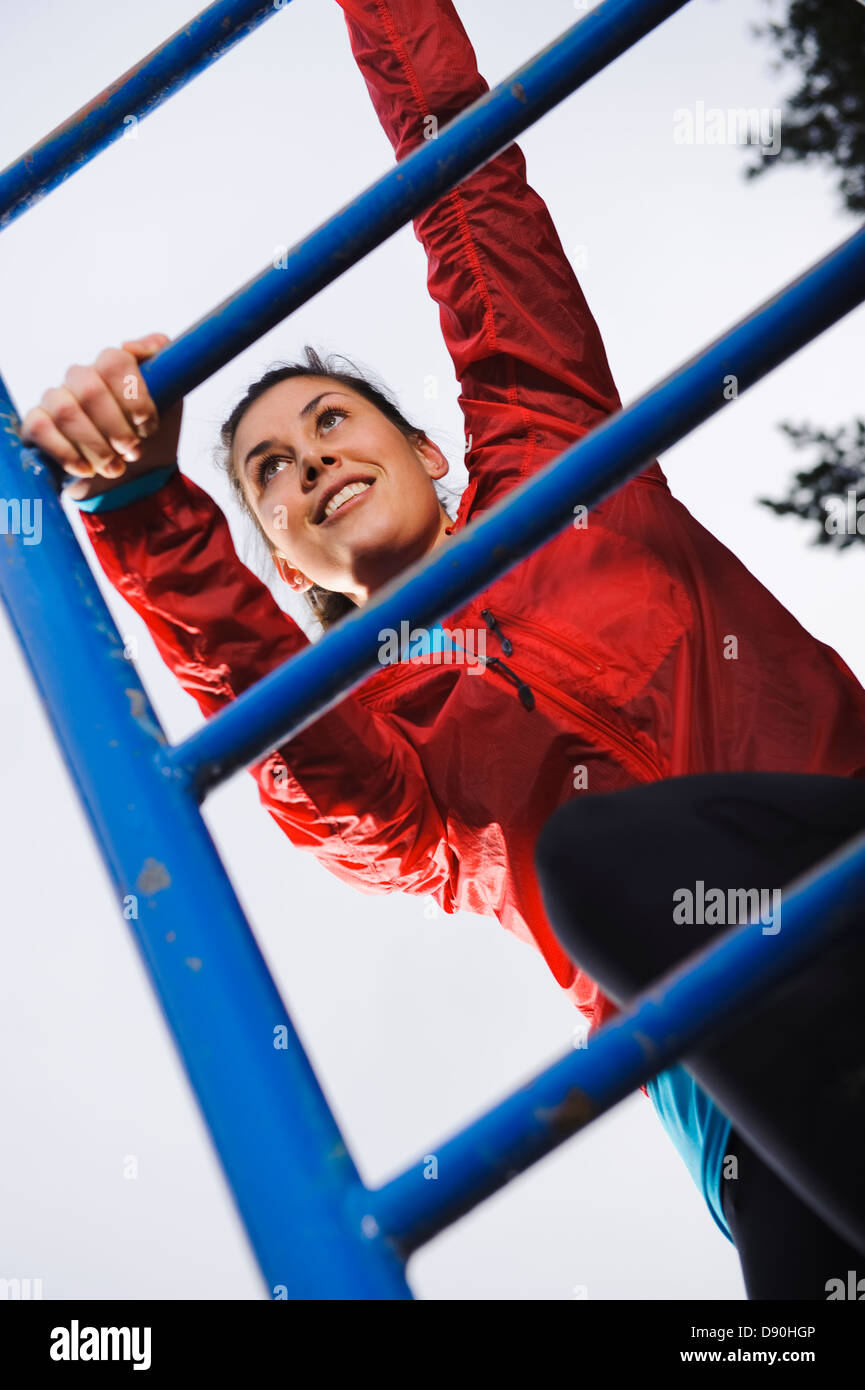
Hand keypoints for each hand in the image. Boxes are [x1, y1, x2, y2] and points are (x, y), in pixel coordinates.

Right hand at [19, 332, 183, 501]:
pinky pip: (40, 428)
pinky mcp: (36, 426)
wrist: (137, 477)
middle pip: (90, 389)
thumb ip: (167, 365)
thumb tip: (132, 347)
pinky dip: (67, 454)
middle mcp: (80, 377)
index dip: (134, 397)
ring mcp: (55, 399)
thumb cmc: (152, 437)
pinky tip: (86, 469)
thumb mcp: (172, 402)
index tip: (148, 426)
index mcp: (111, 367)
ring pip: (66, 411)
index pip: (114, 361)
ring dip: (96, 446)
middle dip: (117, 428)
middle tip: (132, 451)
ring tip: (115, 467)